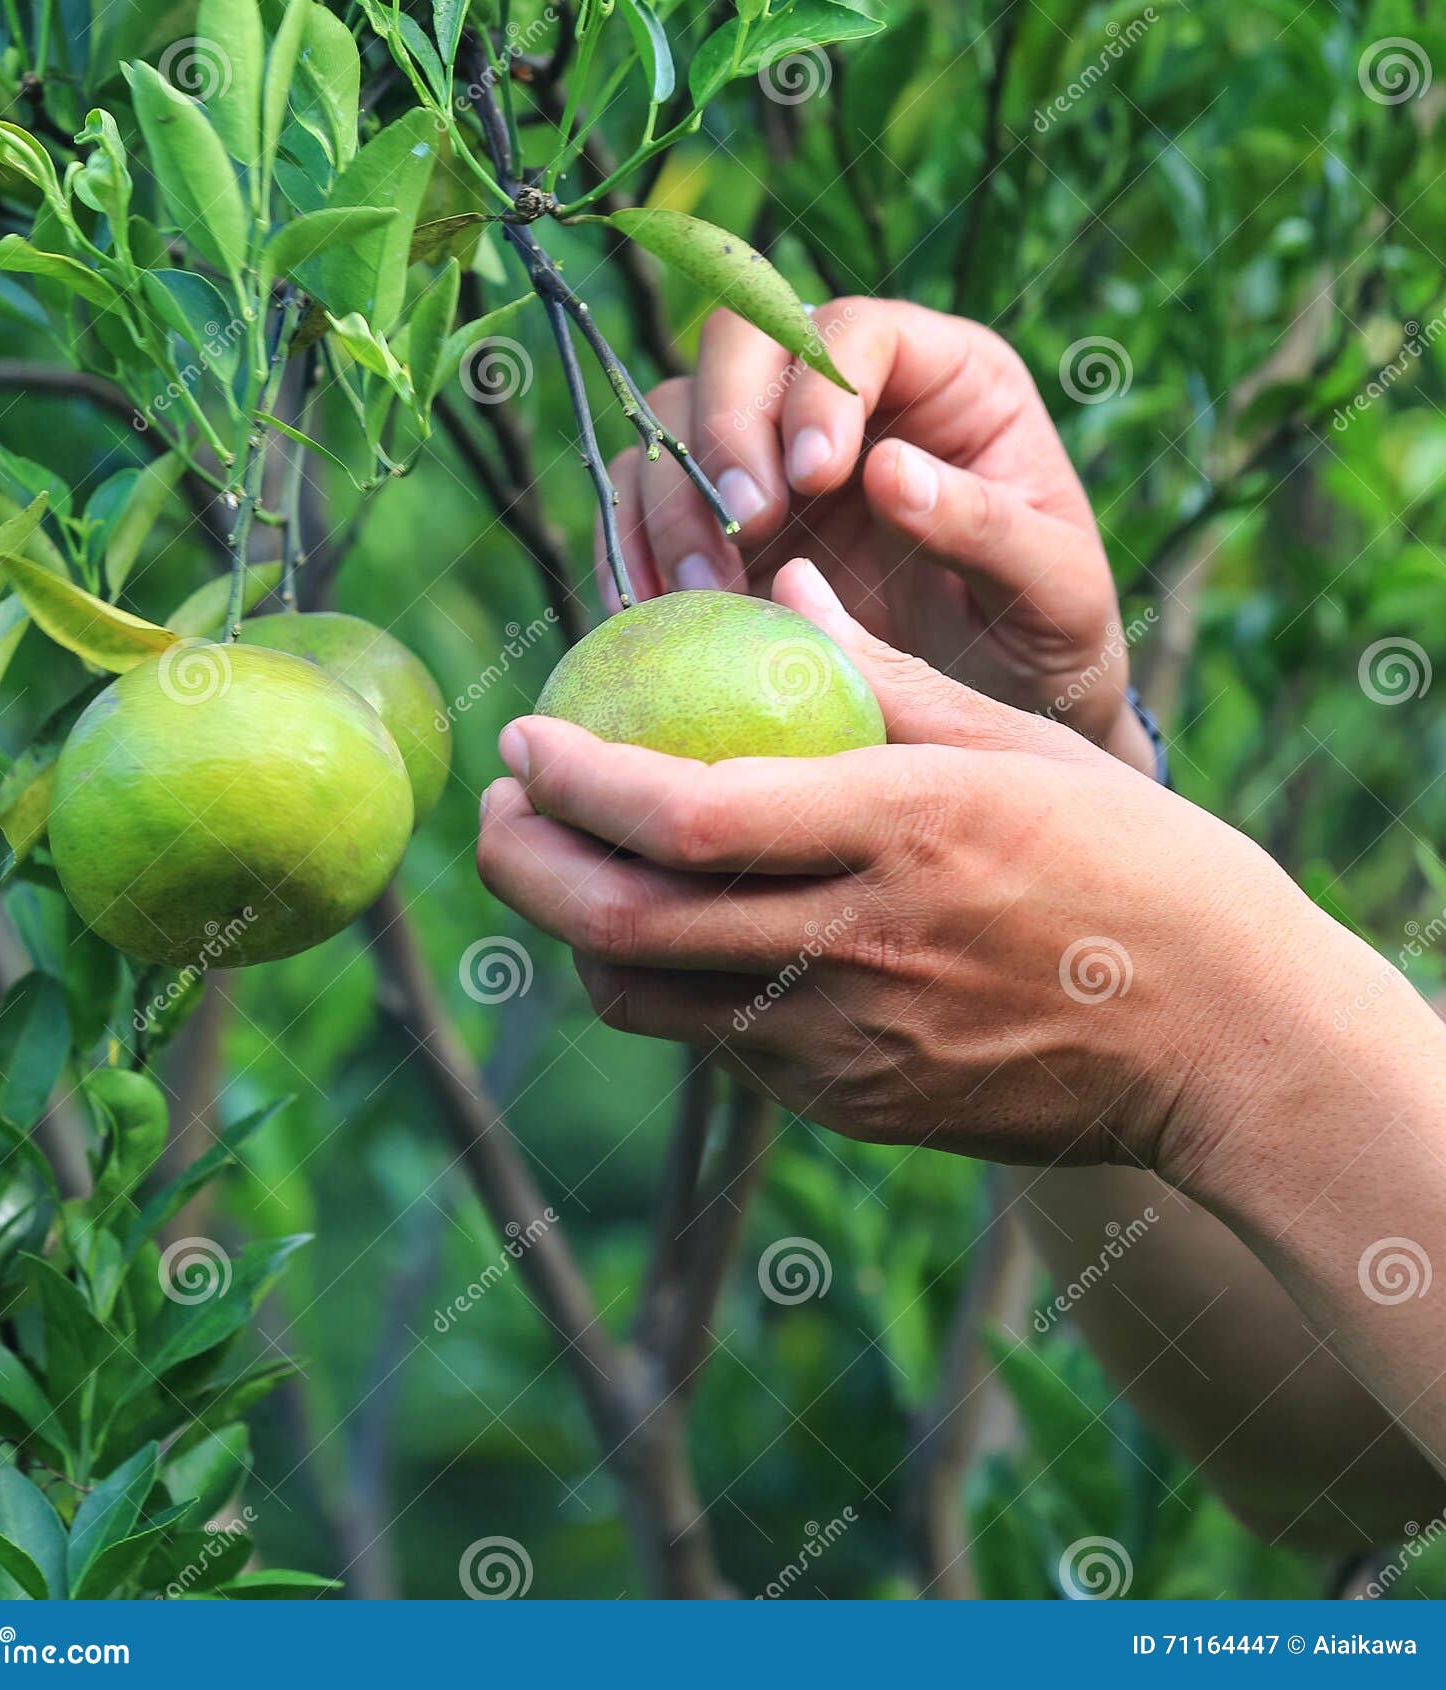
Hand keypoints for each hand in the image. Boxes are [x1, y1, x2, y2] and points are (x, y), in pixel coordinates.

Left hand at [483, 561, 1350, 1175]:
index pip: (684, 814)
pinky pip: (716, 1044)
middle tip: (497, 812)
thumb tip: (778, 594)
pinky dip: (669, 984)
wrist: (1224, 1042)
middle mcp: (858, 946)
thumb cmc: (1137, 867)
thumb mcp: (1022, 747)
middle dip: (524, 863)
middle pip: (625, 920)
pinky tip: (681, 932)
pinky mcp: (853, 1104)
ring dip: (577, 930)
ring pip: (646, 999)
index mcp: (904, 830)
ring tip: (566, 867)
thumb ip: (883, 676)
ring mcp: (848, 1044)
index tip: (523, 737)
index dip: (575, 779)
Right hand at [603, 298, 1152, 766]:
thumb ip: (988, 527)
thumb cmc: (1045, 639)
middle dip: (726, 429)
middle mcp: (846, 397)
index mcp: (946, 379)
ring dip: (673, 500)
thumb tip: (888, 469)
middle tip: (747, 529)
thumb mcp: (1055, 590)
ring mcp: (769, 455)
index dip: (820, 389)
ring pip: (673, 418)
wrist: (999, 720)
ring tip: (704, 594)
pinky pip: (641, 500)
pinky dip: (631, 547)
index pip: (853, 330)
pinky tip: (651, 609)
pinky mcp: (718, 525)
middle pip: (740, 344)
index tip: (816, 480)